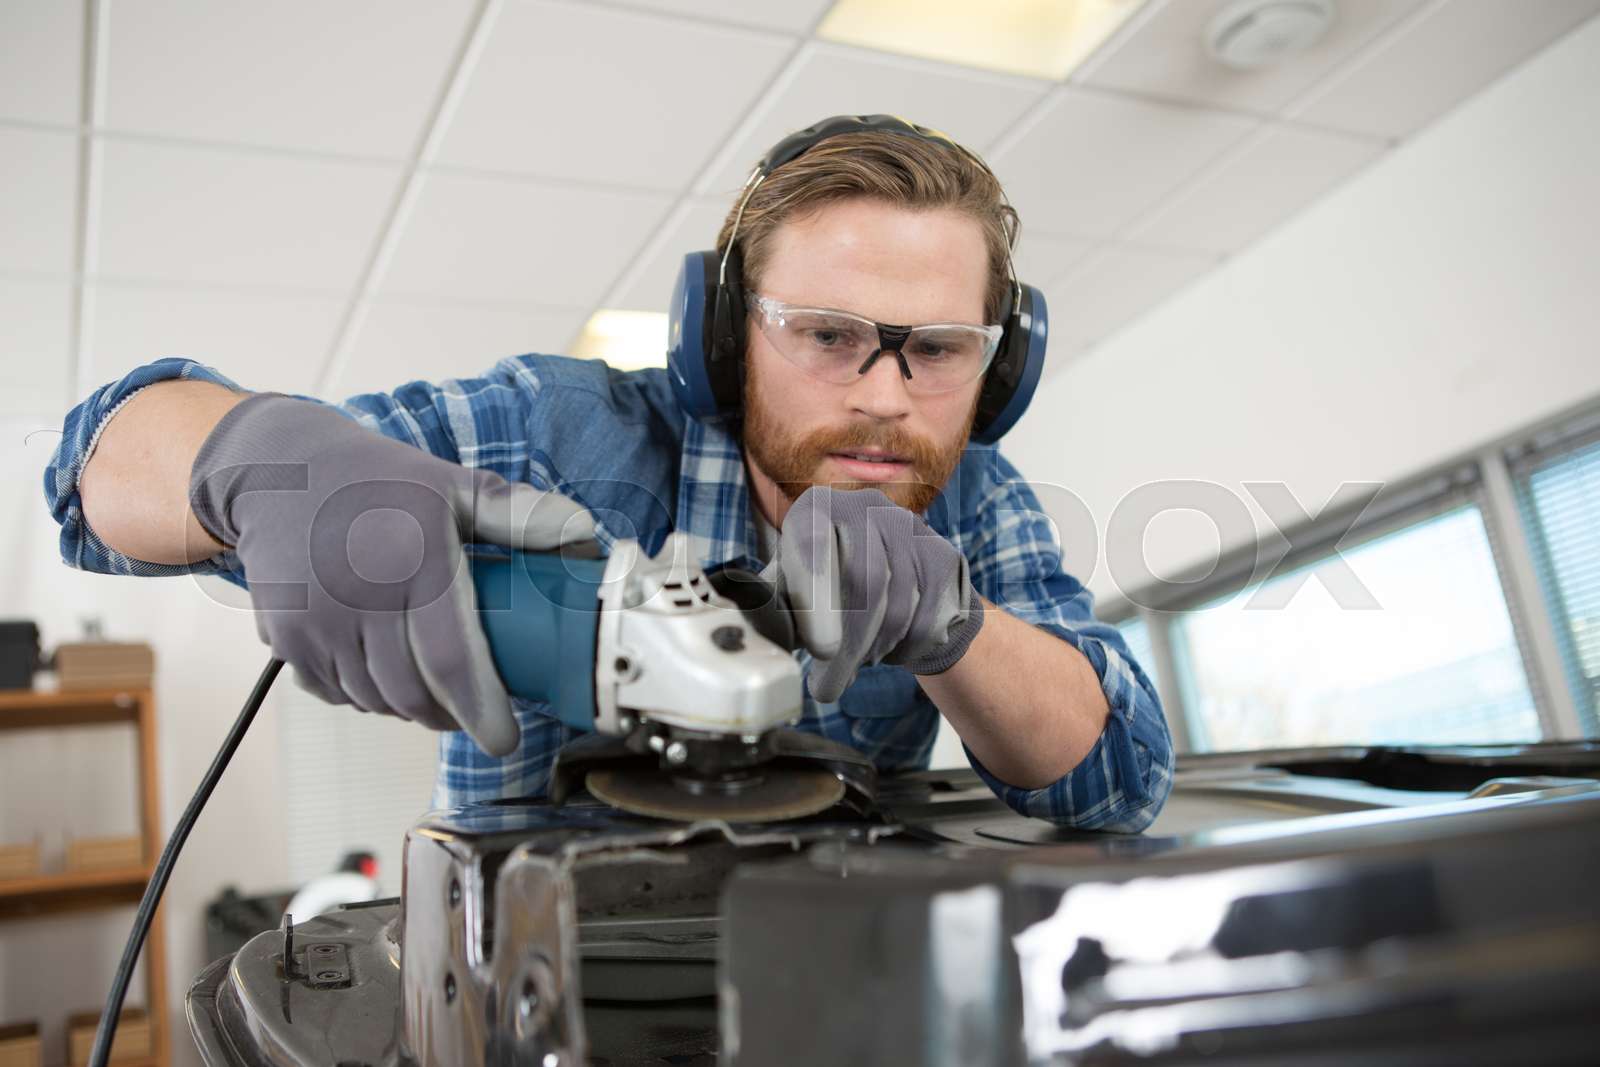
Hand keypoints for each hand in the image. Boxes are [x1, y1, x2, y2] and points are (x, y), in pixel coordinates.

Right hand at [188, 394, 594, 755]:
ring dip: (407, 708)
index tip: (504, 739)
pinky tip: (381, 671)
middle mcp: (361, 598)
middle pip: (413, 695)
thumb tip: (583, 535)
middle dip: (449, 716)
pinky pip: (335, 693)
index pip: (453, 663)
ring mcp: (317, 622)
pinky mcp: (285, 638)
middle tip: (471, 710)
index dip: (482, 712)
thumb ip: (518, 516)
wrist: (280, 470)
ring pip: (375, 701)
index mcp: (415, 562)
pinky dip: (364, 696)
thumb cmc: (380, 480)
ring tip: (430, 689)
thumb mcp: (453, 485)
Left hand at [763, 486, 982, 702]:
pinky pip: (926, 615)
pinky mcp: (942, 556)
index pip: (815, 549)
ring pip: (898, 605)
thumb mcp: (791, 588)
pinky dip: (904, 648)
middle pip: (865, 583)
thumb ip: (770, 607)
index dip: (817, 602)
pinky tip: (886, 652)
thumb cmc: (825, 586)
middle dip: (849, 646)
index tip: (821, 651)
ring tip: (853, 669)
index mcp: (816, 509)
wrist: (892, 577)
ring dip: (873, 651)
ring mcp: (909, 528)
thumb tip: (746, 633)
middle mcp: (865, 506)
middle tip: (829, 687)